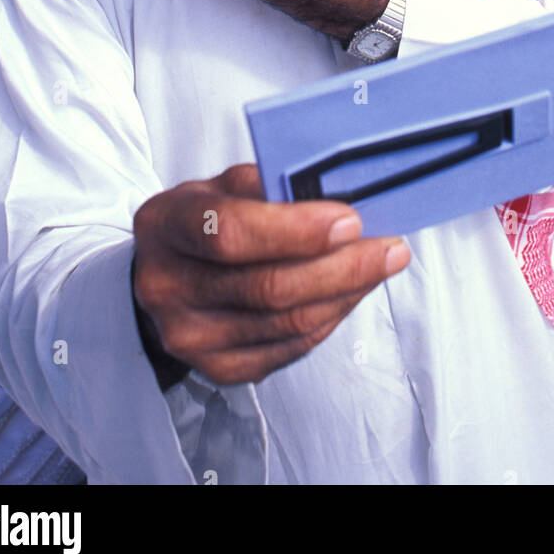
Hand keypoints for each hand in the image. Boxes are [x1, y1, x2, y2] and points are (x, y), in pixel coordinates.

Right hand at [132, 164, 410, 385]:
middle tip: (389, 248)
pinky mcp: (217, 368)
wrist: (165, 274)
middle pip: (267, 287)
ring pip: (287, 322)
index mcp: (165, 225)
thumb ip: (270, 187)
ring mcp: (189, 336)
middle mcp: (167, 286)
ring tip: (381, 265)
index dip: (295, 230)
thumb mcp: (223, 185)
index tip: (350, 220)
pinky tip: (351, 292)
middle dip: (341, 267)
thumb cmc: (204, 219)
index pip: (229, 232)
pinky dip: (330, 318)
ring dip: (346, 293)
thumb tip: (342, 196)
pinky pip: (290, 348)